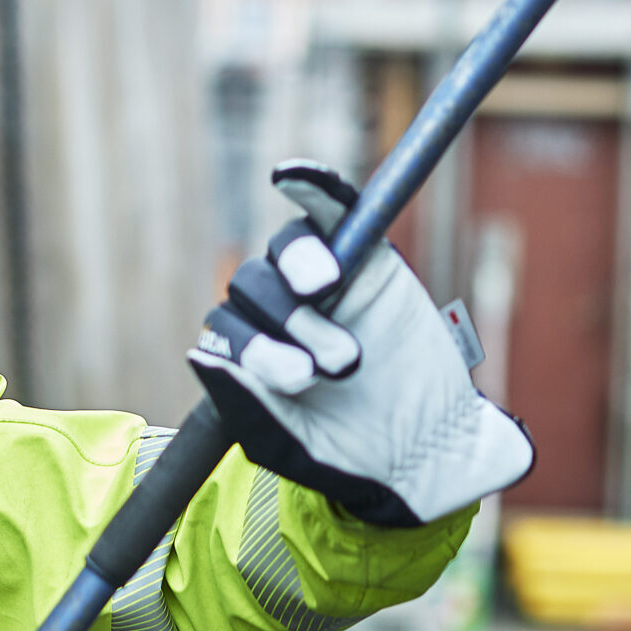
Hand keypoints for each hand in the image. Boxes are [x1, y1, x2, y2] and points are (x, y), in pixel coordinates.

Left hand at [188, 161, 533, 526]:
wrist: (430, 448)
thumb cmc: (353, 453)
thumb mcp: (293, 444)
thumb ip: (247, 406)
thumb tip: (200, 356)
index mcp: (251, 353)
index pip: (227, 327)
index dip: (254, 348)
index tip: (299, 379)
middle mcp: (278, 311)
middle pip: (251, 286)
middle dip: (289, 323)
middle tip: (339, 364)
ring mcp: (322, 279)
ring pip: (285, 250)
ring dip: (303, 277)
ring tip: (349, 326)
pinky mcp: (366, 254)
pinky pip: (328, 206)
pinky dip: (310, 185)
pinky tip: (291, 176)